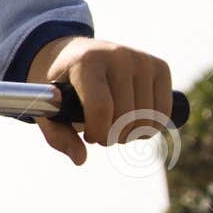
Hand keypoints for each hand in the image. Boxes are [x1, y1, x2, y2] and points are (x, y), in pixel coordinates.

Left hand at [26, 36, 173, 165]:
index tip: (89, 136)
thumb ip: (58, 135)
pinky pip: (163, 113)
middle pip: (125, 117)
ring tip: (114, 124)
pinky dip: (148, 127)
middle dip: (111, 136)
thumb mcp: (50, 106)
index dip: (98, 132)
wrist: (76, 53)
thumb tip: (80, 159)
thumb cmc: (61, 83)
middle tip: (99, 129)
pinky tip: (132, 120)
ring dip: (130, 134)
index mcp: (87, 61)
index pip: (101, 107)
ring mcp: (142, 60)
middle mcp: (118, 55)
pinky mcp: (159, 66)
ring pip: (147, 120)